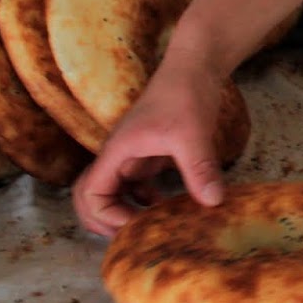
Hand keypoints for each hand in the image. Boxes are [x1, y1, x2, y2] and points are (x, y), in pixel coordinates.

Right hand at [72, 60, 225, 236]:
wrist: (196, 66)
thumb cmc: (186, 94)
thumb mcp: (192, 135)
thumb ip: (199, 169)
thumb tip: (212, 202)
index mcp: (117, 151)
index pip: (90, 194)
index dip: (106, 216)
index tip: (136, 226)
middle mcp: (119, 155)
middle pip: (91, 196)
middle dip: (104, 220)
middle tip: (133, 236)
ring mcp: (134, 154)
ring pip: (114, 192)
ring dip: (125, 212)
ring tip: (151, 228)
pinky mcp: (151, 152)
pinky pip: (137, 184)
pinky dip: (145, 200)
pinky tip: (169, 206)